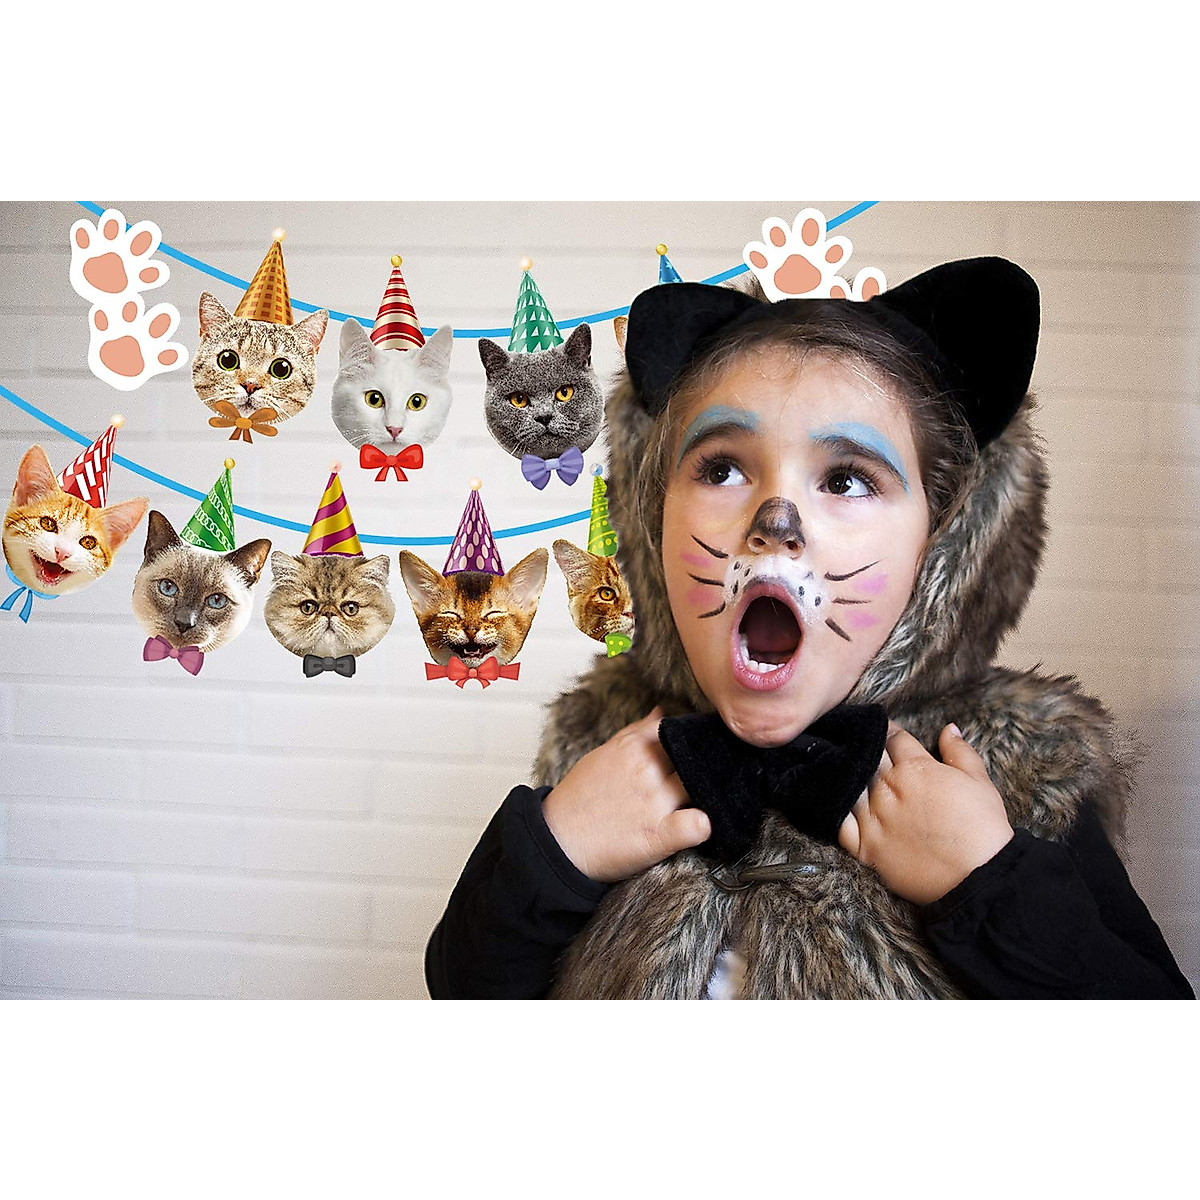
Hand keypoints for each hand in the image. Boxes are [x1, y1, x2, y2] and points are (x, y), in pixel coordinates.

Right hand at [542, 707, 711, 883]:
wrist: (557, 842)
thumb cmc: (579, 798)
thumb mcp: (603, 754)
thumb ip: (636, 732)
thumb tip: (661, 711)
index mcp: (633, 747)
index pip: (680, 729)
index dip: (695, 738)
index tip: (701, 749)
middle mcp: (647, 770)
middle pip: (696, 756)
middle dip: (709, 763)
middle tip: (713, 776)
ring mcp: (655, 802)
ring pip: (704, 785)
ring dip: (711, 791)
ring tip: (709, 801)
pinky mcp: (659, 835)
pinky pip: (698, 825)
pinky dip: (705, 824)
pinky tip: (701, 826)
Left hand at [838, 722, 1013, 905]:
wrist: (980, 878)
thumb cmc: (983, 829)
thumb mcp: (979, 781)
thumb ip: (959, 751)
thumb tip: (949, 728)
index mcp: (916, 769)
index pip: (891, 737)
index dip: (886, 730)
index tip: (880, 727)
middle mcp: (889, 790)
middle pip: (867, 757)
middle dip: (863, 747)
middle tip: (855, 740)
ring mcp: (875, 819)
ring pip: (849, 785)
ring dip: (845, 774)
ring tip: (838, 765)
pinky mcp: (865, 847)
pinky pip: (839, 823)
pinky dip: (834, 809)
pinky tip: (833, 800)